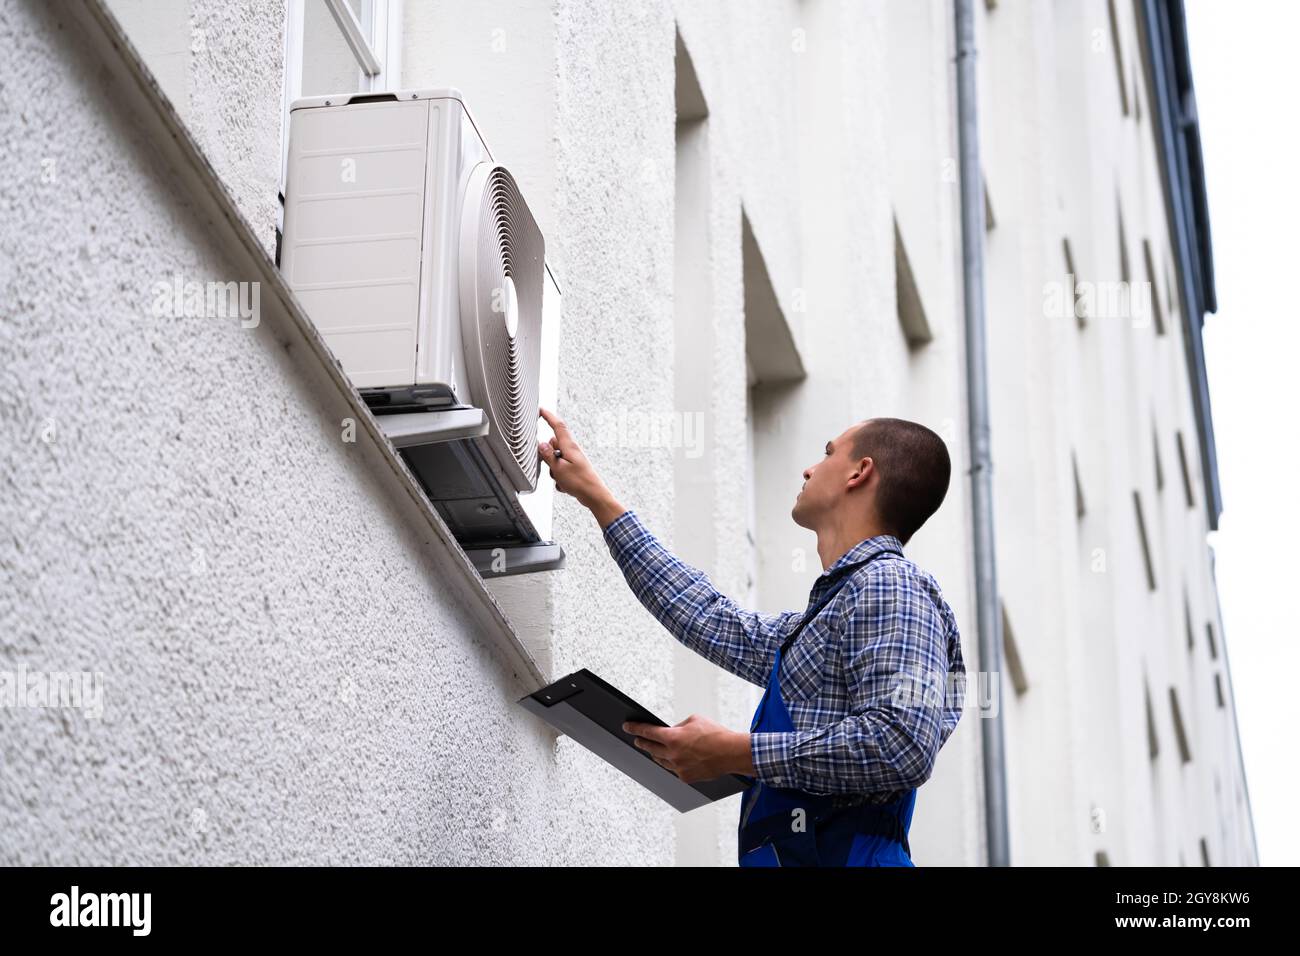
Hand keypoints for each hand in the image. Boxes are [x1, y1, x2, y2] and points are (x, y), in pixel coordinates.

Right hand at [538, 406, 625, 527]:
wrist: (594, 496)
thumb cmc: (580, 482)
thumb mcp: (558, 468)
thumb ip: (548, 455)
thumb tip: (541, 444)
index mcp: (569, 447)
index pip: (558, 426)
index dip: (549, 416)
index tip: (540, 410)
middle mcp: (572, 451)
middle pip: (553, 445)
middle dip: (548, 456)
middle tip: (552, 468)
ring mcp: (574, 460)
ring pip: (555, 460)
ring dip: (554, 471)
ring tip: (562, 479)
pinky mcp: (574, 469)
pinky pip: (560, 471)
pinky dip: (560, 479)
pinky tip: (567, 486)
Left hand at [621, 715, 754, 783]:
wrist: (731, 753)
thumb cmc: (716, 734)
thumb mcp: (694, 720)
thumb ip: (679, 726)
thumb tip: (671, 732)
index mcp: (673, 738)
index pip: (648, 732)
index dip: (635, 729)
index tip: (627, 726)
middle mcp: (673, 754)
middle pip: (650, 748)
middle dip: (642, 742)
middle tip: (637, 739)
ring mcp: (678, 768)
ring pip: (660, 761)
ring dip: (656, 754)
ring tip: (654, 749)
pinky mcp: (686, 778)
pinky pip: (673, 769)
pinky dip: (672, 763)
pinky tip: (672, 759)